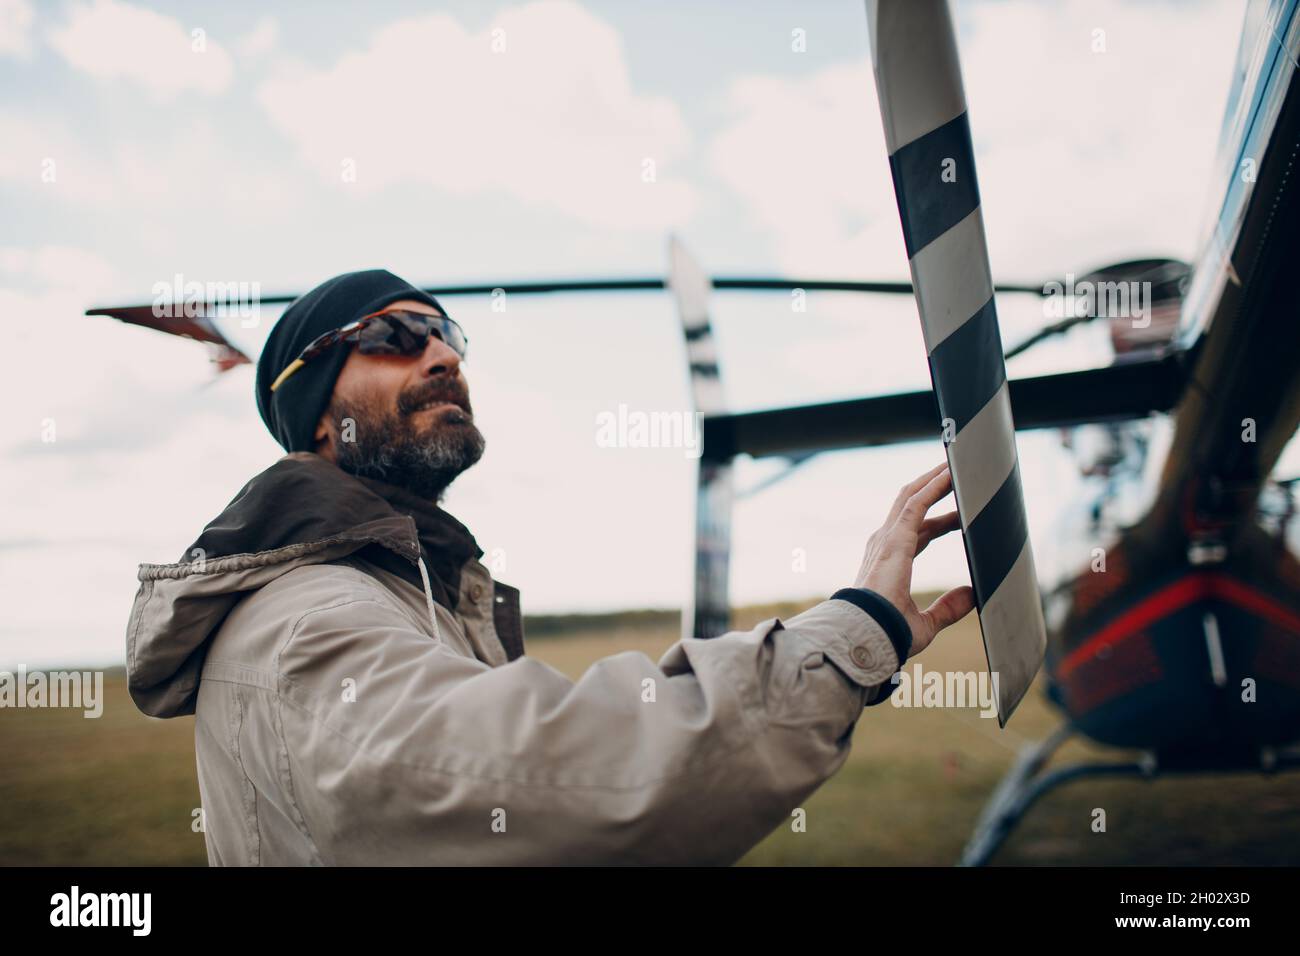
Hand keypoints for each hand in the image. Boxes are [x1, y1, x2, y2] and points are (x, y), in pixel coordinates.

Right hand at [852, 462, 974, 656]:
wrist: (868, 636)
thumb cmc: (888, 634)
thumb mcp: (926, 622)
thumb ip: (948, 608)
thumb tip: (972, 594)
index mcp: (892, 562)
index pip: (919, 532)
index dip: (942, 521)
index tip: (963, 514)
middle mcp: (886, 544)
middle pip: (913, 505)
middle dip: (935, 487)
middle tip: (959, 474)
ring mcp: (888, 538)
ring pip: (913, 495)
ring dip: (935, 477)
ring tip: (957, 462)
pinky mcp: (895, 537)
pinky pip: (917, 502)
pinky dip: (935, 485)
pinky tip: (951, 473)